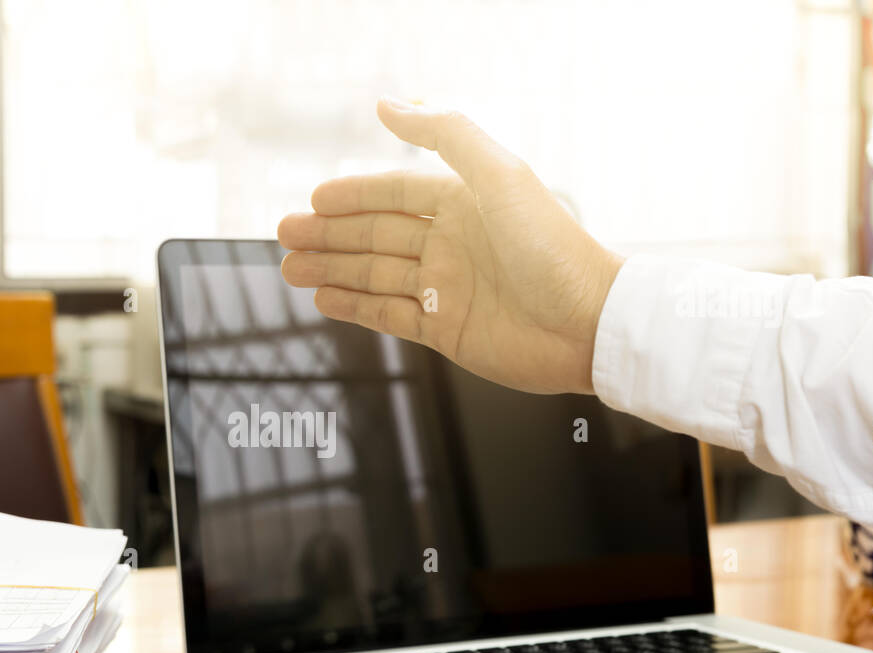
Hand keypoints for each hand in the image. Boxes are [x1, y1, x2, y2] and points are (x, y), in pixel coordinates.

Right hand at [278, 98, 622, 394]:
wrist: (588, 324)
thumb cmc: (554, 247)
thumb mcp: (500, 174)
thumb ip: (446, 134)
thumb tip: (390, 103)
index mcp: (463, 204)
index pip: (394, 194)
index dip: (352, 195)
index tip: (312, 199)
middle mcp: (451, 244)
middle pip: (375, 236)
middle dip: (328, 235)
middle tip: (284, 235)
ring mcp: (446, 288)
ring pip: (373, 275)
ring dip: (330, 270)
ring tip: (291, 268)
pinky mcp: (445, 330)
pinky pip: (388, 315)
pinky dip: (355, 308)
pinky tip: (325, 300)